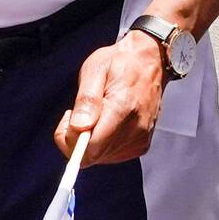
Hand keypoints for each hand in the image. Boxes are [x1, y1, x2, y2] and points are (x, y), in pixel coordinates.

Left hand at [54, 29, 164, 165]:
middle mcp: (136, 128)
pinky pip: (113, 155)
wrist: (150, 61)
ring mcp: (140, 138)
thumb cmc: (120, 63)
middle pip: (94, 156)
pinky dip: (103, 143)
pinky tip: (105, 123)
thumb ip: (87, 99)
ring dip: (90, 142)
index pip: (91, 147)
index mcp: (122, 108)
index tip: (68, 119)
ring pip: (102, 158)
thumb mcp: (95, 69)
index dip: (71, 141)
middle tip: (78, 114)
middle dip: (77, 140)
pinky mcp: (142, 144)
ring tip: (94, 115)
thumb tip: (79, 127)